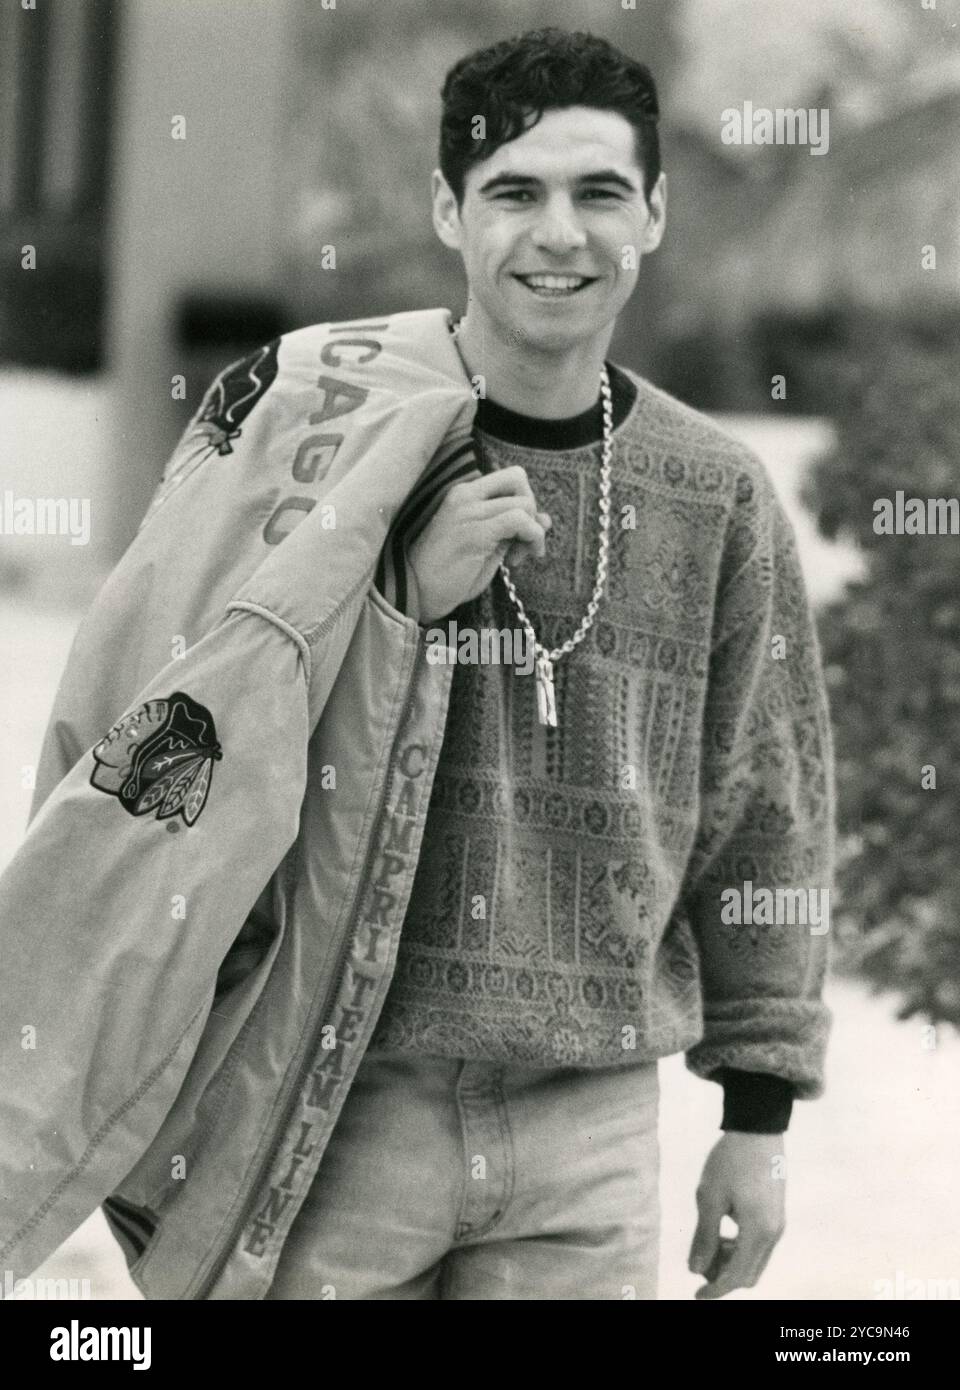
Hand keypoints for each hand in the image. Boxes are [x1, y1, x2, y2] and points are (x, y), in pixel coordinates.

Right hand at [407, 465, 551, 622]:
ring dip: (532, 532)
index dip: (524, 502)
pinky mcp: (474, 532)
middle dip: (531, 509)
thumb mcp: (487, 546)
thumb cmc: (449, 574)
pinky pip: (519, 519)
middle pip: (518, 479)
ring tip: (516, 558)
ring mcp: (468, 511)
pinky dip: (531, 537)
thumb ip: (513, 529)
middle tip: (522, 542)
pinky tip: (517, 560)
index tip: (519, 534)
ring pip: (523, 502)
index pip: (510, 478)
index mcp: (463, 494)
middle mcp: (464, 495)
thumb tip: (547, 519)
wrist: (417, 594)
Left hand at [688, 1132, 785, 1299]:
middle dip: (722, 1276)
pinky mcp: (777, 1215)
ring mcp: (778, 1225)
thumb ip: (704, 1237)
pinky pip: (759, 1246)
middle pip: (748, 1274)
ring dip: (731, 1261)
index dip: (715, 1289)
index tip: (697, 1295)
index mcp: (758, 1231)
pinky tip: (723, 1230)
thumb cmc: (730, 1161)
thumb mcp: (710, 1198)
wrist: (757, 1130)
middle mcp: (774, 1233)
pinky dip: (740, 1248)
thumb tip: (695, 1270)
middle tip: (699, 1262)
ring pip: (755, 1261)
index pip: (736, 1276)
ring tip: (708, 1242)